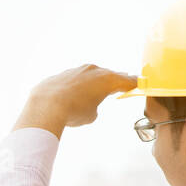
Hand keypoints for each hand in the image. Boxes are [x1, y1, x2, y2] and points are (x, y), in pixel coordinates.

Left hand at [14, 64, 137, 137]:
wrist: (47, 104)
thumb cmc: (73, 111)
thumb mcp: (91, 115)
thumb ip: (94, 107)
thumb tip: (88, 104)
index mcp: (107, 80)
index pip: (126, 80)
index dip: (133, 83)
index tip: (138, 84)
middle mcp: (94, 71)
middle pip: (110, 75)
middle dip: (116, 80)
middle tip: (123, 82)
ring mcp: (77, 70)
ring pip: (91, 75)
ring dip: (95, 81)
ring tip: (98, 88)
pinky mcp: (62, 74)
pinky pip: (75, 79)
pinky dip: (78, 85)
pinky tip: (75, 93)